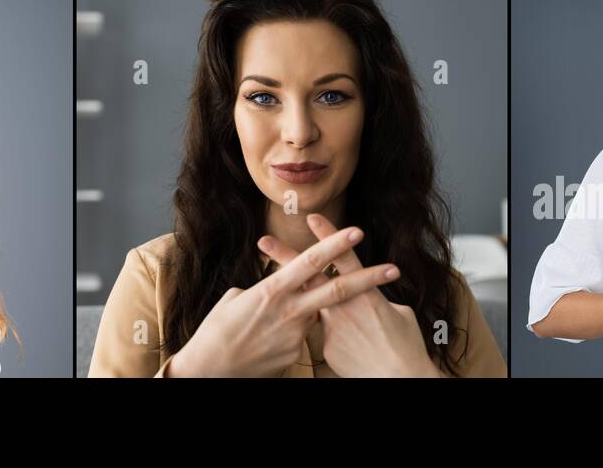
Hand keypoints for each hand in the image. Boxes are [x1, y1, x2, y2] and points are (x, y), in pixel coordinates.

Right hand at [169, 224, 397, 376]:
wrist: (209, 371)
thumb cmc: (216, 331)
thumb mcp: (237, 299)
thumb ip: (266, 290)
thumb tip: (279, 286)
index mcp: (272, 290)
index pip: (311, 262)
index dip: (335, 245)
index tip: (357, 232)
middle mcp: (289, 310)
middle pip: (337, 290)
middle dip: (368, 279)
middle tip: (393, 268)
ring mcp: (295, 334)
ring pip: (315, 312)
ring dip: (311, 310)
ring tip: (275, 319)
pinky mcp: (295, 353)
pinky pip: (301, 335)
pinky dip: (290, 333)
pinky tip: (266, 342)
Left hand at [261, 214, 434, 376]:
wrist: (399, 379)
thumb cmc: (407, 346)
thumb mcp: (397, 313)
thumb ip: (374, 298)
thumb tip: (366, 294)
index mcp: (365, 292)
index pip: (343, 256)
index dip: (328, 235)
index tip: (311, 217)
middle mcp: (343, 305)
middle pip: (309, 275)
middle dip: (285, 257)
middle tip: (265, 241)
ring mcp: (332, 326)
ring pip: (313, 304)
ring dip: (296, 295)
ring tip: (277, 290)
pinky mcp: (327, 346)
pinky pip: (327, 333)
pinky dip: (338, 336)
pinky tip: (353, 350)